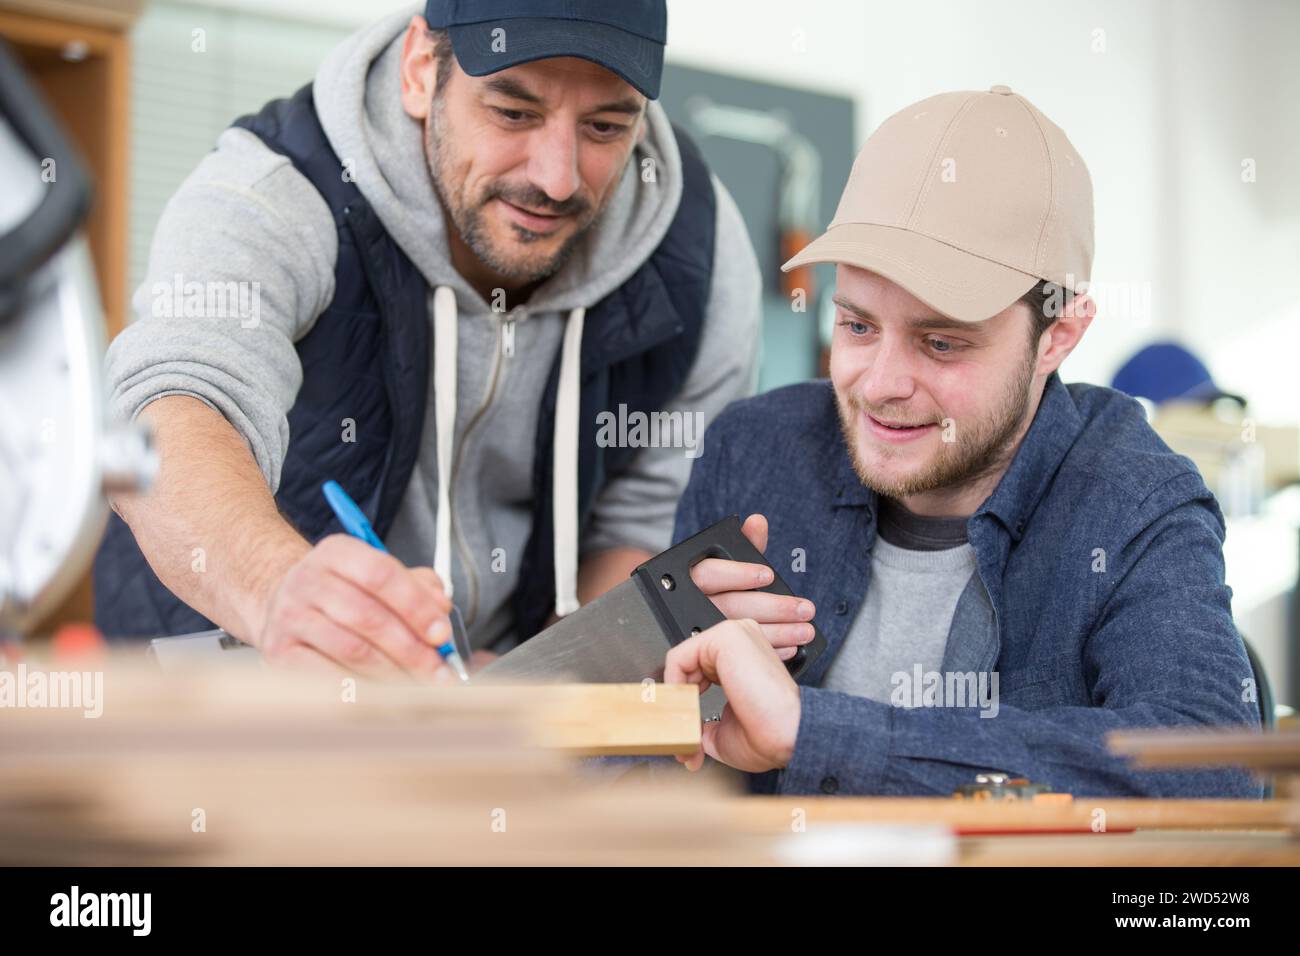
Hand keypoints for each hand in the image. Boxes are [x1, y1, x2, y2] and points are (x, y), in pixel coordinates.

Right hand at [256, 534, 454, 679]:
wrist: (286, 608)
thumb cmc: (346, 595)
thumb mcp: (380, 577)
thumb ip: (418, 587)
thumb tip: (441, 608)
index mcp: (336, 552)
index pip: (381, 574)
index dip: (416, 606)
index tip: (442, 634)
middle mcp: (307, 580)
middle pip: (367, 616)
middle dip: (411, 649)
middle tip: (438, 671)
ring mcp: (288, 617)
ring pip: (351, 650)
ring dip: (393, 673)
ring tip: (418, 685)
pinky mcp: (278, 653)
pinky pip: (327, 677)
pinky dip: (362, 688)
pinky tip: (384, 694)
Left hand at [664, 618, 801, 772]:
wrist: (788, 736)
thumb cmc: (768, 734)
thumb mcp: (724, 730)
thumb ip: (701, 722)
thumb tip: (685, 731)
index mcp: (743, 657)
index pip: (698, 670)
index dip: (688, 703)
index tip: (689, 734)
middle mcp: (740, 641)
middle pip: (688, 666)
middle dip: (681, 704)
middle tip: (686, 737)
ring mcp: (734, 635)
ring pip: (682, 662)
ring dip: (678, 699)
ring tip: (688, 726)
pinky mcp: (725, 637)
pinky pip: (679, 657)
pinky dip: (674, 687)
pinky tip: (687, 708)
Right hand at [688, 514, 816, 654]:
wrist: (689, 615)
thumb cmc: (717, 587)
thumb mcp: (727, 564)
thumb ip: (744, 545)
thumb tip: (758, 521)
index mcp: (689, 578)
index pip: (708, 574)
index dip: (738, 574)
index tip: (767, 576)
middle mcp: (688, 604)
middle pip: (727, 605)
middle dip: (770, 607)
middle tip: (802, 609)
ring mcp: (696, 630)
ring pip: (733, 631)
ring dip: (775, 632)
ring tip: (804, 630)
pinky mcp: (710, 651)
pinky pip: (736, 656)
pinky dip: (765, 650)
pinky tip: (789, 648)